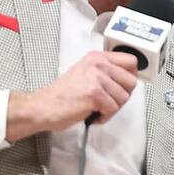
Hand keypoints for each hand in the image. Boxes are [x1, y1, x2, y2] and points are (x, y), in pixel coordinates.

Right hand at [7, 51, 138, 140]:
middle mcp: (99, 64)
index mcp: (98, 57)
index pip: (132, 61)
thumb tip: (130, 78)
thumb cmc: (63, 95)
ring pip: (124, 98)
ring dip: (112, 109)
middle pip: (131, 82)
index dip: (129, 77)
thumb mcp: (86, 72)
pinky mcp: (95, 94)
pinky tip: (93, 115)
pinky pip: (113, 109)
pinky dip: (104, 117)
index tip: (121, 87)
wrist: (41, 107)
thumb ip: (106, 72)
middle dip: (122, 96)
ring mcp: (97, 78)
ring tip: (96, 109)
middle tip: (107, 102)